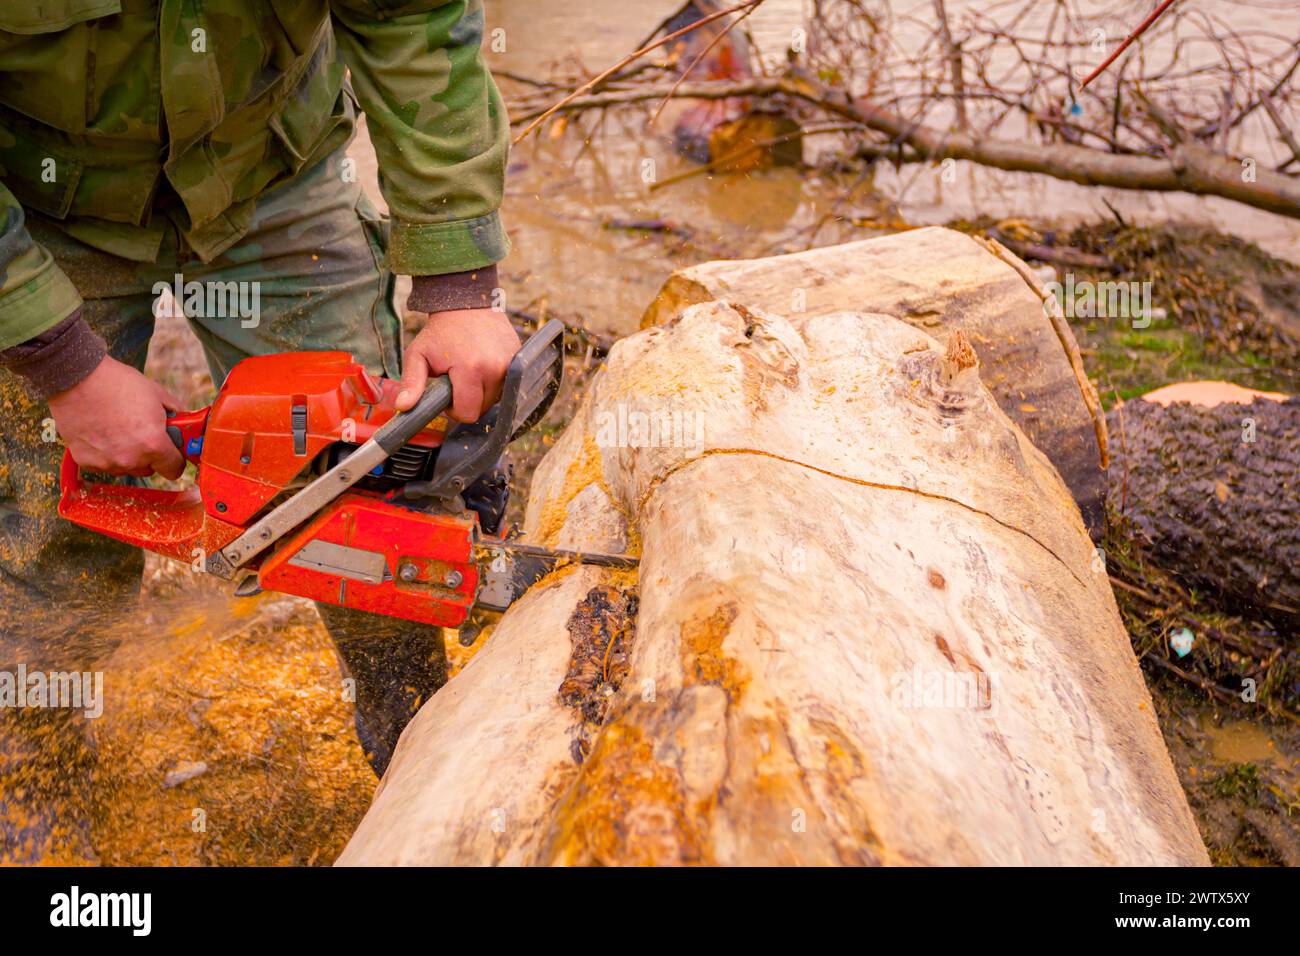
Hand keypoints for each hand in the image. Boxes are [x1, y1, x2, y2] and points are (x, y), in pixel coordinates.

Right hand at [48, 357, 185, 479]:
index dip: (174, 460)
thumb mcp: (157, 394)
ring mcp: (106, 463)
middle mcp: (131, 459)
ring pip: (126, 468)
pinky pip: (103, 464)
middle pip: (149, 469)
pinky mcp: (85, 461)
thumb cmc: (119, 383)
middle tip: (141, 433)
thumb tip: (185, 422)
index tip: (171, 452)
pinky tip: (100, 432)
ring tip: (118, 429)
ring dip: (126, 455)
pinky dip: (104, 454)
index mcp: (154, 445)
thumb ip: (176, 413)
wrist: (77, 377)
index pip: (174, 470)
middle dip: (150, 455)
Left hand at [395, 308, 520, 422]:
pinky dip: (495, 380)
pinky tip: (484, 363)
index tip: (448, 391)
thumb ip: (412, 383)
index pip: (468, 413)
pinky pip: (507, 383)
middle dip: (469, 399)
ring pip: (496, 398)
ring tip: (471, 369)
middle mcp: (495, 369)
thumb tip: (404, 407)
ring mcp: (510, 363)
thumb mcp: (418, 355)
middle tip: (457, 378)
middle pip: (483, 408)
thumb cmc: (440, 332)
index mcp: (470, 370)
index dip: (455, 409)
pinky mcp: (518, 357)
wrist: (466, 302)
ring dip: (483, 391)